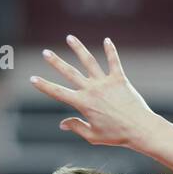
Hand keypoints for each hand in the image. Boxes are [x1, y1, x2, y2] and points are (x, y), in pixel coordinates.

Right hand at [29, 36, 157, 147]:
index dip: (44, 85)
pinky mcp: (120, 79)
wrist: (140, 129)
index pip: (58, 93)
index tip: (32, 78)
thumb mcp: (92, 136)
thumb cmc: (116, 135)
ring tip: (69, 38)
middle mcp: (92, 90)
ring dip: (78, 49)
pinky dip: (110, 51)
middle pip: (70, 73)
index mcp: (83, 104)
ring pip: (89, 62)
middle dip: (56, 62)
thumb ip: (76, 127)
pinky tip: (107, 40)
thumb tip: (62, 124)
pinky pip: (114, 62)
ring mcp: (106, 82)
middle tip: (45, 52)